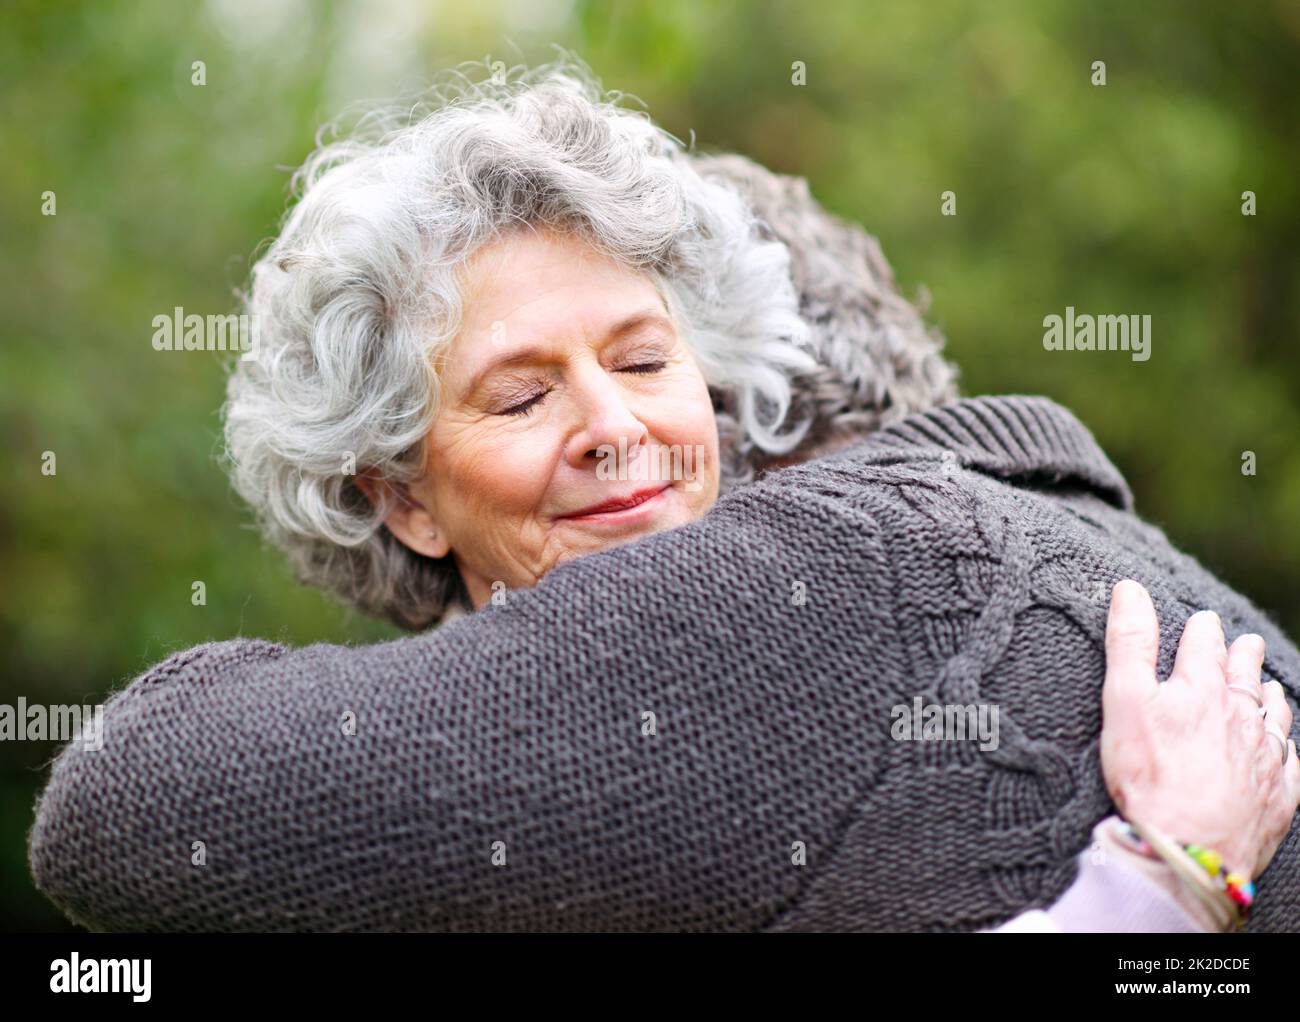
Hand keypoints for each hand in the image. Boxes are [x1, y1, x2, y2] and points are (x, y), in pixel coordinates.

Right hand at [1100, 579, 1299, 878]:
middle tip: (1246, 643)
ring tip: (1269, 688)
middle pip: (1245, 677)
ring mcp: (1264, 757)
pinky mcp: (1277, 796)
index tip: (1203, 621)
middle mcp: (1241, 717)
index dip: (1201, 631)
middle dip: (1243, 656)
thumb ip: (1130, 642)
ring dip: (1269, 697)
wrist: (1187, 850)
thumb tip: (1130, 589)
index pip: (1203, 646)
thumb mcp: (1124, 699)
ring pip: (1273, 716)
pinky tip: (1282, 745)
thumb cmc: (1147, 775)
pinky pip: (1288, 761)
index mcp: (1202, 689)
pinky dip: (1285, 745)